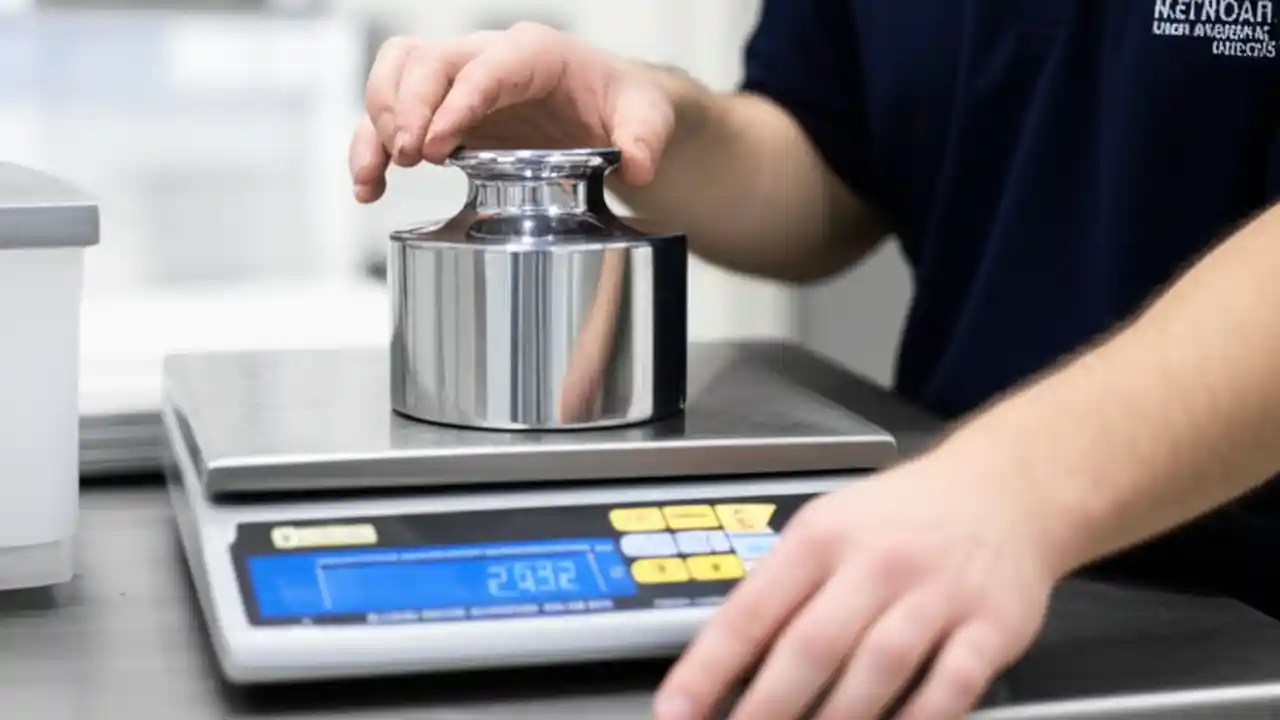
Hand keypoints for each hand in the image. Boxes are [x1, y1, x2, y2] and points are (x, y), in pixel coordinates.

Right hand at [348, 22, 674, 202]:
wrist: (608, 107)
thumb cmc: (621, 100)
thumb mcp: (647, 115)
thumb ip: (644, 136)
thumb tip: (636, 166)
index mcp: (535, 54)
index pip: (486, 67)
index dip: (457, 103)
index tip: (440, 146)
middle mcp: (487, 57)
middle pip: (425, 61)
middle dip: (408, 107)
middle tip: (411, 157)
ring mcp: (459, 82)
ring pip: (396, 76)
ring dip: (378, 123)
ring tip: (376, 175)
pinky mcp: (442, 111)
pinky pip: (391, 115)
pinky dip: (372, 147)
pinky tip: (370, 187)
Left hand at [654, 459, 1058, 719]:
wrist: (1004, 488)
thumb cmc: (903, 518)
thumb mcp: (829, 528)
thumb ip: (782, 589)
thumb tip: (722, 663)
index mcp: (821, 538)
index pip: (750, 611)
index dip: (707, 668)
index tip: (675, 711)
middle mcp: (875, 563)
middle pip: (810, 647)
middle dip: (767, 709)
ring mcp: (934, 593)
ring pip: (876, 669)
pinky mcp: (990, 623)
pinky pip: (950, 684)